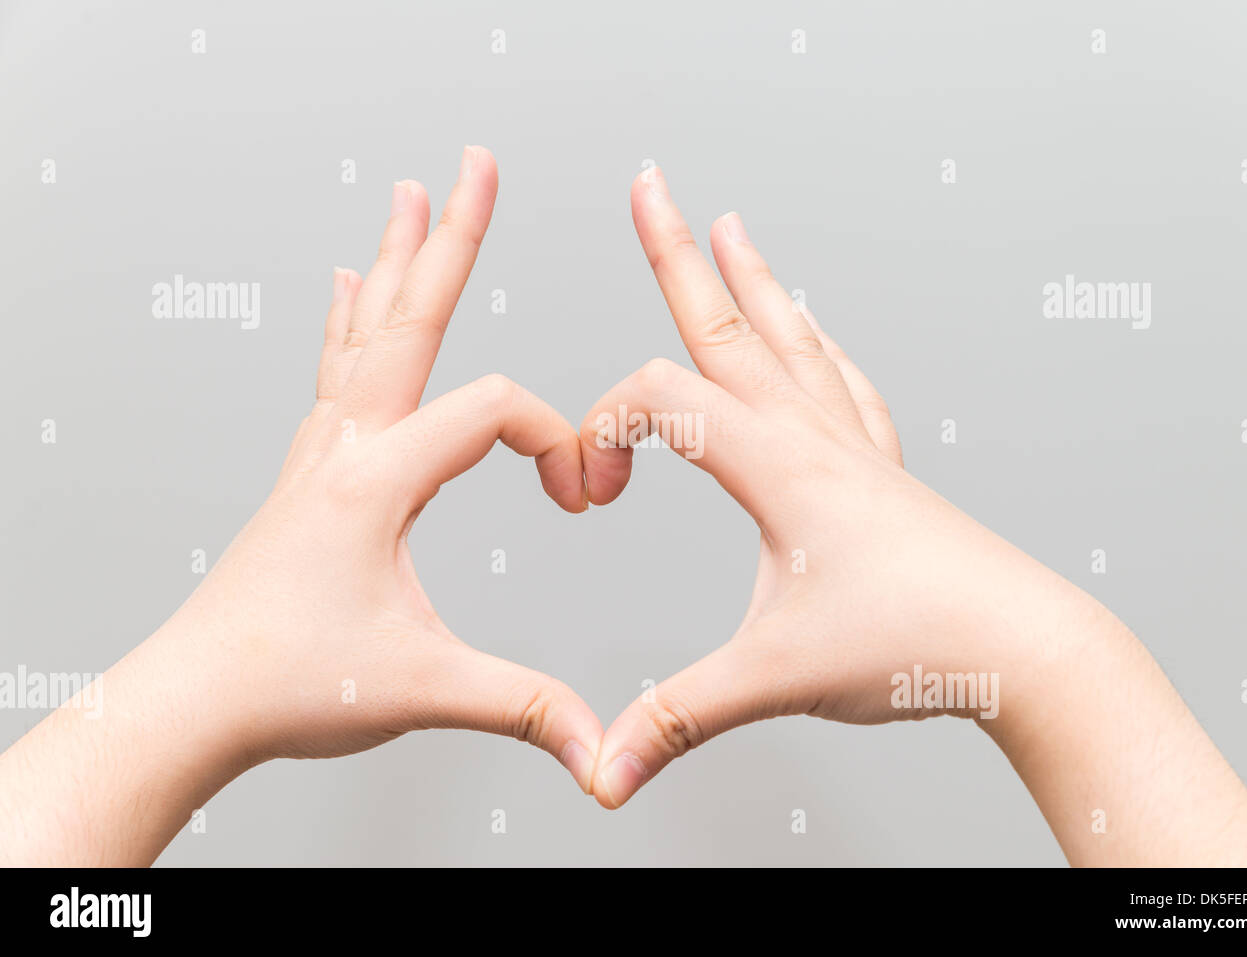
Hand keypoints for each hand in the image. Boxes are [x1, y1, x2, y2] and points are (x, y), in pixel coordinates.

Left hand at [184, 148, 601, 772]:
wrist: (194, 700)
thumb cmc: (286, 685)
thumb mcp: (423, 688)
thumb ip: (524, 706)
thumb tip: (600, 745)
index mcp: (374, 478)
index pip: (491, 412)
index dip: (556, 440)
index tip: (581, 498)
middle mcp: (342, 447)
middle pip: (410, 318)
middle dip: (451, 237)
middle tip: (474, 165)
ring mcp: (320, 453)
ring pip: (366, 333)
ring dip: (397, 262)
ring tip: (406, 198)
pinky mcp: (311, 472)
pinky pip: (338, 370)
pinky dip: (352, 318)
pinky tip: (343, 288)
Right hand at [580, 164, 1021, 805]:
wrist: (1024, 649)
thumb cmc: (916, 645)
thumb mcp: (774, 680)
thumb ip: (675, 719)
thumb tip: (601, 771)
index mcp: (779, 467)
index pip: (660, 403)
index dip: (600, 436)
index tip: (587, 499)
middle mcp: (815, 439)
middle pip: (727, 325)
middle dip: (676, 251)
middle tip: (650, 185)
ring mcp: (853, 450)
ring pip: (788, 341)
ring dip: (750, 282)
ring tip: (730, 228)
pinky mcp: (880, 475)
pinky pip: (841, 386)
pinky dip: (814, 347)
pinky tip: (815, 334)